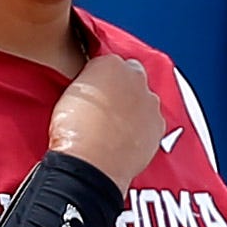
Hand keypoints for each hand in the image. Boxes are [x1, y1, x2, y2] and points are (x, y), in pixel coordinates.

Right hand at [47, 56, 163, 193]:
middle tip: (104, 109)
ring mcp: (150, 104)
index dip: (100, 77)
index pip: (108, 62)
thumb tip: (92, 86)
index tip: (93, 91)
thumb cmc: (73, 130)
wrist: (92, 164)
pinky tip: (125, 141)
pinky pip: (151, 124)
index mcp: (110, 63)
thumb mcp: (68, 94)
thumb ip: (87, 81)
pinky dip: (142, 130)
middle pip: (131, 78)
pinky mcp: (158, 128)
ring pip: (143, 101)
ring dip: (134, 110)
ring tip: (114, 129)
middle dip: (122, 90)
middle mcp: (136, 78)